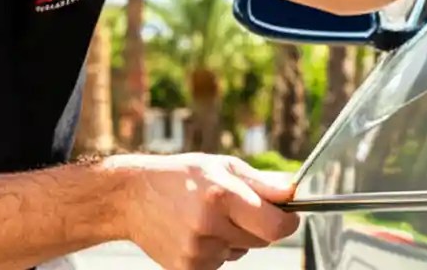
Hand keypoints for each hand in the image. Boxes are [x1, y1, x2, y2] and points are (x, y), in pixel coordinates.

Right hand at [108, 153, 300, 269]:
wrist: (132, 197)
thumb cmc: (181, 176)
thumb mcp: (221, 166)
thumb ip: (261, 182)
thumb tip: (294, 192)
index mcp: (221, 195)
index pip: (276, 226)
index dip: (288, 221)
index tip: (287, 215)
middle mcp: (209, 225)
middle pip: (262, 240)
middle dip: (258, 225)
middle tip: (234, 207)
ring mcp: (197, 251)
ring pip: (242, 252)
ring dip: (235, 237)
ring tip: (207, 216)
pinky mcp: (188, 269)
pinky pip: (221, 263)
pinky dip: (217, 249)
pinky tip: (197, 232)